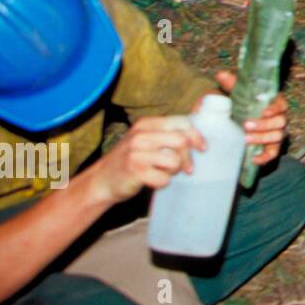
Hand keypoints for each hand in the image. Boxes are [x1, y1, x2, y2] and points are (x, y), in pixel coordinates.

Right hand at [87, 115, 204, 204]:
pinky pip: (163, 178)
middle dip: (188, 157)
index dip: (196, 136)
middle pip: (181, 141)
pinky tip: (154, 180)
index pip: (181, 122)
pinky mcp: (135, 171)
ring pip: (174, 160)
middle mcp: (141, 135)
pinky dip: (163, 182)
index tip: (202, 148)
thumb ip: (167, 133)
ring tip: (165, 173)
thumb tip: (199, 134)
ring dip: (174, 171)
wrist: (101, 181)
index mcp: (146, 123)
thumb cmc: (130, 160)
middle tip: (186, 168)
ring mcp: (136, 153)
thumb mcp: (145, 139)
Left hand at [211, 70, 287, 165]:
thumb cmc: (240, 103)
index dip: (275, 109)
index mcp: (274, 103)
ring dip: (262, 138)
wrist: (236, 118)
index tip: (264, 111)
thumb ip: (230, 83)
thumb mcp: (235, 92)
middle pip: (280, 122)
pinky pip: (273, 153)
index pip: (281, 105)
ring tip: (245, 139)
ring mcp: (277, 133)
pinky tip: (254, 158)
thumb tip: (220, 74)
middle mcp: (279, 118)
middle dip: (264, 125)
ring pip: (277, 137)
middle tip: (246, 125)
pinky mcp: (272, 146)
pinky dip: (265, 157)